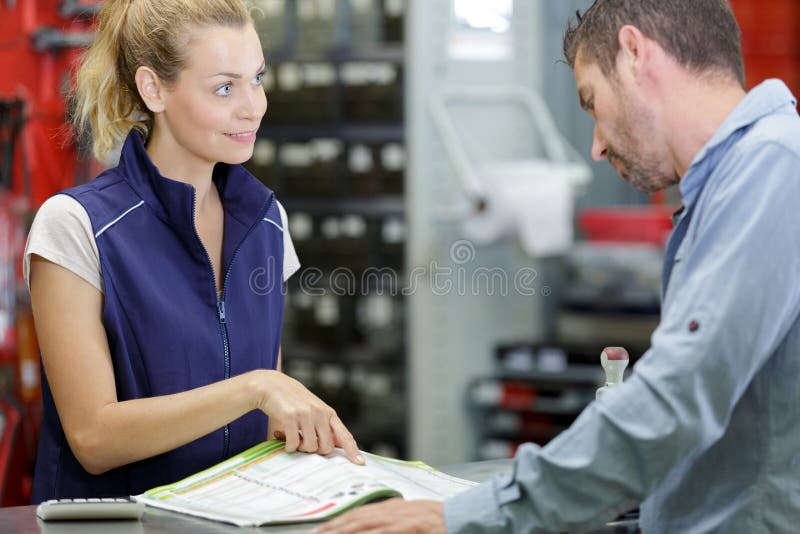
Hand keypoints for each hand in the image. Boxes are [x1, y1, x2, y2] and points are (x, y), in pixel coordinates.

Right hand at [250, 370, 363, 463]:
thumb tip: (338, 446)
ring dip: (300, 448)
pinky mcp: (290, 417)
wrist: (271, 385)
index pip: (344, 435)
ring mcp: (305, 414)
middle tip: (304, 442)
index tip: (360, 463)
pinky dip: (289, 446)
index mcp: (328, 413)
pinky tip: (283, 437)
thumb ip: (325, 426)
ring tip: (293, 437)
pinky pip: (294, 444)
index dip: (352, 450)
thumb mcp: (313, 410)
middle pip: (327, 447)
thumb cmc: (293, 401)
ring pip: (311, 447)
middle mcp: (319, 413)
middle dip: (316, 451)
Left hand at [311, 499, 444, 533]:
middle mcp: (391, 512)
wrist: (460, 517)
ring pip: (364, 526)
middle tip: (316, 533)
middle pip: (356, 519)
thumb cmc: (436, 518)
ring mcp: (398, 521)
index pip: (359, 513)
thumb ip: (391, 515)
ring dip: (344, 530)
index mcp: (391, 508)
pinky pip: (381, 533)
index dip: (339, 520)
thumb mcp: (410, 512)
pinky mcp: (406, 529)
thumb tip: (371, 520)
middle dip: (334, 527)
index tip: (323, 527)